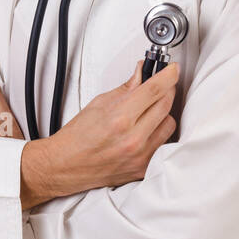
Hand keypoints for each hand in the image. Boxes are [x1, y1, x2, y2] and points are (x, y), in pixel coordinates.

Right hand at [42, 61, 179, 195]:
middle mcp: (133, 139)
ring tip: (148, 112)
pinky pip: (163, 145)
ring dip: (163, 114)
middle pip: (166, 105)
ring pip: (169, 124)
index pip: (154, 90)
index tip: (173, 69)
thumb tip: (142, 73)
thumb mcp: (99, 104)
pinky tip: (147, 130)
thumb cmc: (77, 137)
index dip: (168, 75)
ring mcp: (140, 156)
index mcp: (120, 119)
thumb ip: (126, 88)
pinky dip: (158, 134)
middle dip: (166, 90)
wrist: (65, 166)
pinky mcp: (143, 169)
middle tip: (161, 85)